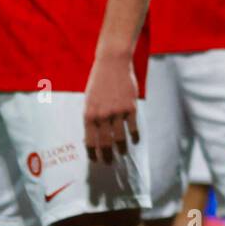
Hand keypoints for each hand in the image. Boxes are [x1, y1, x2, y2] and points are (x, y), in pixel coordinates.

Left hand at [83, 49, 139, 164]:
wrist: (112, 63)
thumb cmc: (99, 81)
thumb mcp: (89, 100)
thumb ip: (91, 117)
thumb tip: (93, 136)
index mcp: (89, 115)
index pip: (90, 142)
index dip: (93, 154)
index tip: (96, 160)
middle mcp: (102, 116)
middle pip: (105, 144)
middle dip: (106, 156)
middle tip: (108, 162)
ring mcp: (117, 113)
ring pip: (119, 139)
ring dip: (121, 149)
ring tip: (122, 153)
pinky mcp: (131, 108)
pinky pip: (133, 128)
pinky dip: (134, 137)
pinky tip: (135, 141)